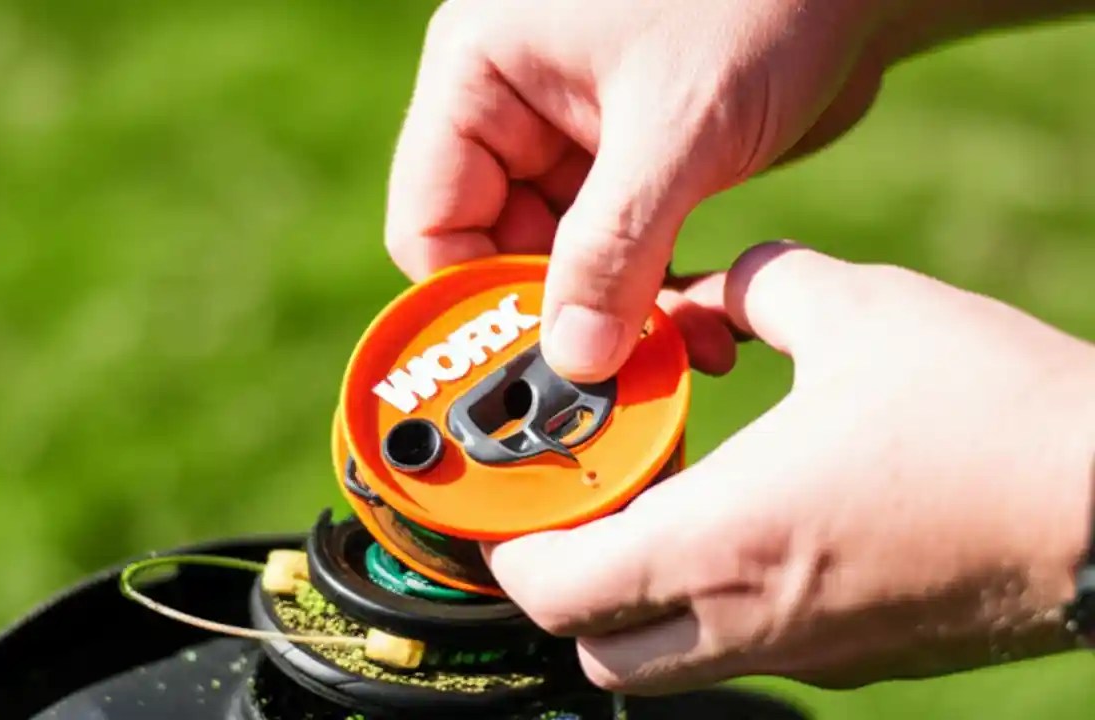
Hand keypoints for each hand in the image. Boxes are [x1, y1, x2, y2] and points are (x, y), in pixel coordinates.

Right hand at [385, 0, 892, 380]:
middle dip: (557, 319)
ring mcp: (569, 138)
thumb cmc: (760, 2)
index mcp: (481, 72)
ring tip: (682, 349)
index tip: (538, 363)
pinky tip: (701, 324)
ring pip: (560, 265)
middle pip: (494, 252)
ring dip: (615, 318)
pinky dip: (651, 295)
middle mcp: (511, 107)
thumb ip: (616, 248)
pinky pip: (614, 255)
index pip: (432, 220)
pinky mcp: (627, 166)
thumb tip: (573, 363)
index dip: (477, 299)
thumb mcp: (678, 128)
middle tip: (614, 375)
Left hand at [484, 242, 1094, 693]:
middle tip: (582, 506)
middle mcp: (749, 619)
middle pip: (597, 649)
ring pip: (668, 664)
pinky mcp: (858, 659)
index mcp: (723, 540)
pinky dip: (711, 607)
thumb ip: (758, 285)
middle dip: (566, 587)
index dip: (512, 552)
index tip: (513, 502)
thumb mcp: (857, 311)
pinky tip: (754, 526)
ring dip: (636, 602)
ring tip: (663, 509)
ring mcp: (807, 653)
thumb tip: (716, 289)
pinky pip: (744, 651)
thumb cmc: (993, 414)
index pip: (556, 590)